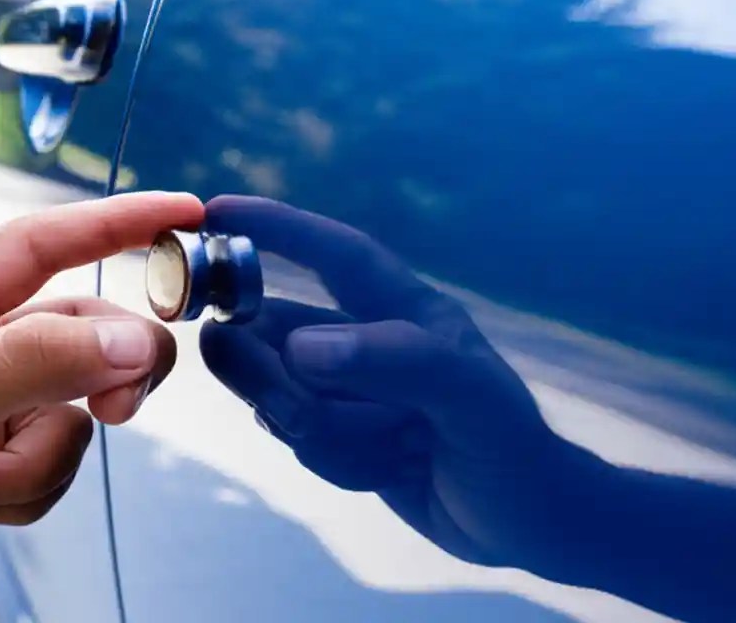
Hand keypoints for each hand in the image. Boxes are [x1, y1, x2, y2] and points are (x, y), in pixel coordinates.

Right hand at [199, 195, 574, 569]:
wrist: (522, 524)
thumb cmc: (509, 448)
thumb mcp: (468, 398)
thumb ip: (391, 362)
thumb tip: (299, 347)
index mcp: (402, 309)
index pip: (331, 252)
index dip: (274, 225)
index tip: (213, 211)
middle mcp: (364, 340)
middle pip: (276, 332)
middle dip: (273, 374)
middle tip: (290, 402)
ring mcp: (345, 389)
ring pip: (279, 393)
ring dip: (324, 430)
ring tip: (394, 447)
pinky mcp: (336, 434)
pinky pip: (294, 438)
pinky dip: (333, 462)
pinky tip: (384, 469)